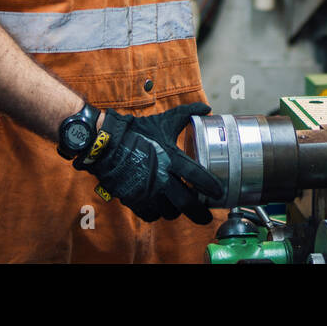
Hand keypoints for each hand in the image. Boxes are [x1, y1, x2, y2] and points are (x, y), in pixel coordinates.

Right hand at [73, 101, 223, 223]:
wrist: (106, 144)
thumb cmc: (137, 132)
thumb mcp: (164, 121)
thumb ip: (186, 114)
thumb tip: (207, 108)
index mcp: (170, 158)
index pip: (197, 175)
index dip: (211, 185)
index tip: (220, 192)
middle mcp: (161, 178)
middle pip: (185, 203)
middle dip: (199, 213)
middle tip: (207, 218)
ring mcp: (146, 191)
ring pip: (168, 212)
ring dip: (176, 211)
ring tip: (180, 207)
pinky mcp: (133, 199)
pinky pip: (151, 215)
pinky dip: (157, 213)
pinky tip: (160, 207)